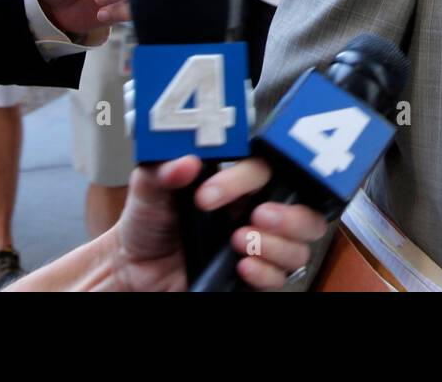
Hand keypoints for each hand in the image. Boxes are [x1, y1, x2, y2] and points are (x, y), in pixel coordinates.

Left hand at [111, 155, 328, 291]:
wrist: (136, 271)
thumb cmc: (149, 224)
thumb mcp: (149, 190)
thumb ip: (161, 172)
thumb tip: (184, 162)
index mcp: (239, 184)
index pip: (264, 170)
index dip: (242, 180)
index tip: (207, 197)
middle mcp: (257, 213)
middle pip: (306, 209)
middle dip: (289, 215)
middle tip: (257, 217)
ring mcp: (259, 248)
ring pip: (300, 246)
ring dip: (277, 245)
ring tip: (239, 242)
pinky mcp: (254, 278)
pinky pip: (282, 279)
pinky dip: (266, 273)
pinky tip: (241, 267)